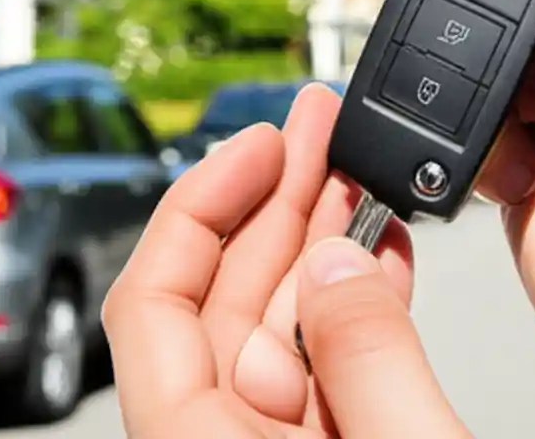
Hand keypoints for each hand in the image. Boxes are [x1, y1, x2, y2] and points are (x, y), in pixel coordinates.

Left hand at [103, 85, 470, 437]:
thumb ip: (366, 357)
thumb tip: (340, 263)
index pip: (152, 300)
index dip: (199, 205)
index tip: (258, 145)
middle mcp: (222, 438)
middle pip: (223, 295)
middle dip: (277, 197)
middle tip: (316, 127)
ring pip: (284, 324)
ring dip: (325, 240)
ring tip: (356, 169)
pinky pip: (328, 366)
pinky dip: (359, 306)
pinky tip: (382, 251)